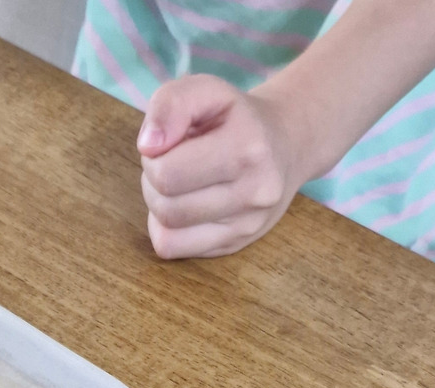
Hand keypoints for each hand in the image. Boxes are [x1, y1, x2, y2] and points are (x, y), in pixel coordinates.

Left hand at [137, 74, 303, 259]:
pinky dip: (166, 229)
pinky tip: (182, 207)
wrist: (286, 145)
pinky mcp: (235, 245)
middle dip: (154, 183)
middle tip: (170, 164)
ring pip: (167, 233)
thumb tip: (148, 146)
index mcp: (248, 147)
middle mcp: (255, 191)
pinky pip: (173, 249)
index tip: (167, 146)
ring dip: (158, 206)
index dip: (152, 159)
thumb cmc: (235, 118)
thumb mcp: (207, 91)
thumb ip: (171, 103)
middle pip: (166, 206)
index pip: (168, 173)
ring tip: (177, 184)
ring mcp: (247, 225)